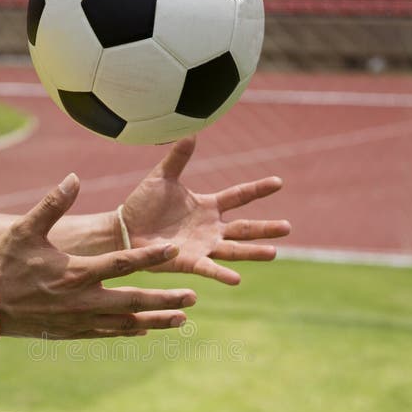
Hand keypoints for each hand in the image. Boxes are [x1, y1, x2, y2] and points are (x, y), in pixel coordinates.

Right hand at [0, 174, 195, 339]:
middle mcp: (82, 300)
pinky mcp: (72, 332)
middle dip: (165, 300)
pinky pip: (108, 333)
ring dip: (155, 321)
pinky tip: (145, 330)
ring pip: (126, 323)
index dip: (149, 256)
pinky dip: (129, 331)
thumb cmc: (3, 264)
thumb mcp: (25, 230)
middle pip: (133, 301)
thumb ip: (52, 204)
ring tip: (182, 319)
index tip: (174, 250)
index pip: (121, 263)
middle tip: (192, 298)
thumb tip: (74, 177)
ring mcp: (78, 320)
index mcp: (75, 272)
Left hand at [120, 136, 290, 284]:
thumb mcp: (162, 177)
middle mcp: (210, 228)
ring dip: (253, 252)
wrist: (124, 230)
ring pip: (234, 250)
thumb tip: (192, 131)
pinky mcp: (189, 262)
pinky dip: (221, 274)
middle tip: (287, 227)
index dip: (258, 190)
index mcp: (208, 206)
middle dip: (265, 229)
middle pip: (244, 228)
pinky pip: (208, 268)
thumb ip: (178, 158)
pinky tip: (237, 279)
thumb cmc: (142, 204)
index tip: (279, 183)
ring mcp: (202, 246)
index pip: (239, 196)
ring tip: (274, 252)